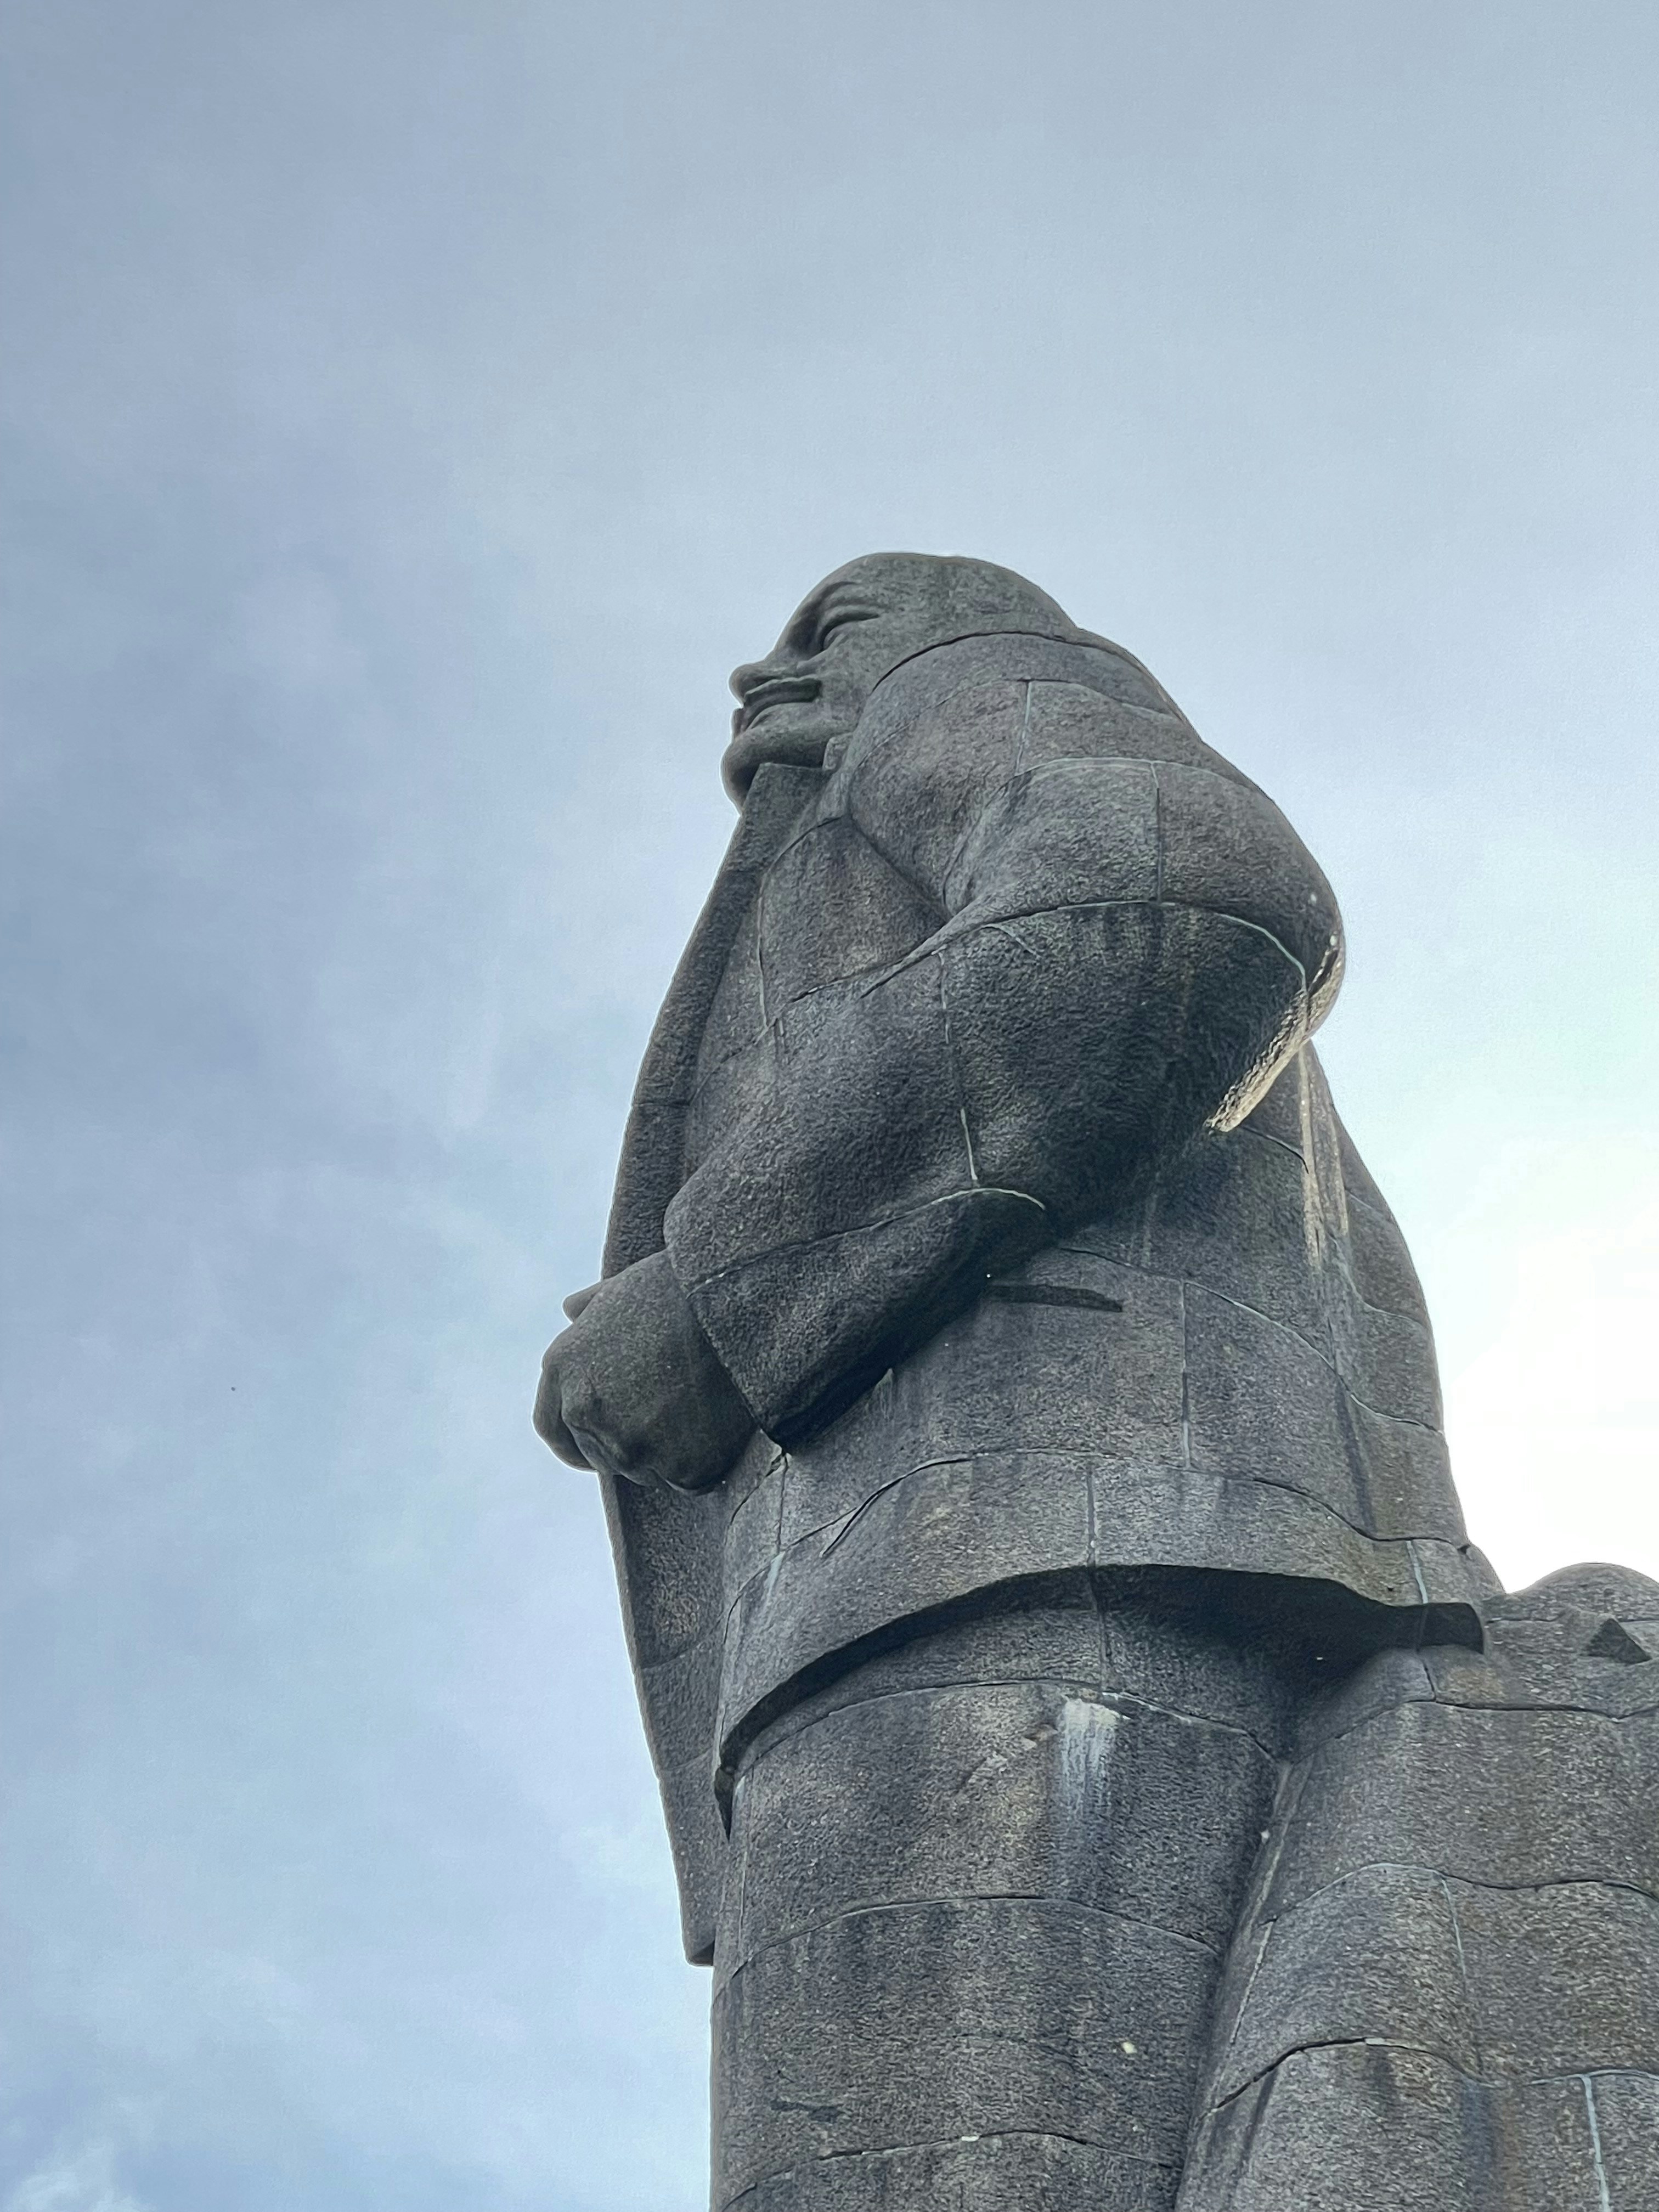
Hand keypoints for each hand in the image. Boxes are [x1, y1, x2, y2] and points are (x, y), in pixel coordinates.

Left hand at [532, 1250, 755, 1492]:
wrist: (740, 1304)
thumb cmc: (680, 1287)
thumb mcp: (622, 1287)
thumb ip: (590, 1308)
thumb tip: (570, 1308)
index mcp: (563, 1368)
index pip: (553, 1428)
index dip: (575, 1440)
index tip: (598, 1444)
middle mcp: (586, 1412)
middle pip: (601, 1455)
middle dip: (628, 1443)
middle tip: (667, 1419)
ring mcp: (632, 1446)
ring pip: (645, 1471)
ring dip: (666, 1454)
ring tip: (700, 1411)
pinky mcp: (680, 1468)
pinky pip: (689, 1480)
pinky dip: (703, 1464)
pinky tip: (721, 1427)